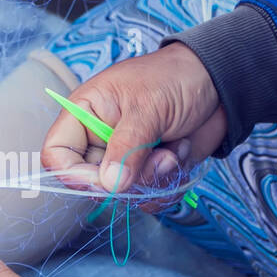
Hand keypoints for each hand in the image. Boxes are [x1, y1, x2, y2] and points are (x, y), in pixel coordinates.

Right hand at [40, 42, 226, 205]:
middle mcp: (100, 140)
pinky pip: (149, 198)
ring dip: (155, 178)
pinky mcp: (149, 171)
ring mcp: (125, 158)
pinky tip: (180, 152)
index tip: (106, 179)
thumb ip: (127, 147)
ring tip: (172, 148)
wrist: (220, 83)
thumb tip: (110, 186)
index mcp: (85, 114)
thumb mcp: (148, 107)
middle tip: (157, 156)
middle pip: (92, 183)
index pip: (56, 154)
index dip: (73, 174)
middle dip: (129, 177)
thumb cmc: (176, 78)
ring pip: (124, 195)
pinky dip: (170, 183)